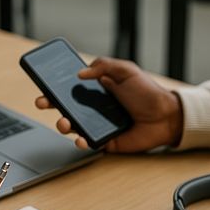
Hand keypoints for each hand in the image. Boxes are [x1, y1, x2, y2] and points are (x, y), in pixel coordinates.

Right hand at [36, 57, 183, 152]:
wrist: (166, 116)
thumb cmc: (148, 92)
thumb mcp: (126, 70)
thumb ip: (104, 66)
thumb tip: (80, 72)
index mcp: (96, 89)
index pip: (70, 87)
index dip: (55, 86)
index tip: (43, 84)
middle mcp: (94, 107)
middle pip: (65, 106)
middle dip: (50, 104)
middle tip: (43, 103)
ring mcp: (98, 124)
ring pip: (73, 126)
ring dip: (63, 124)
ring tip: (64, 122)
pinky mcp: (105, 141)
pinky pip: (88, 143)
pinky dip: (81, 142)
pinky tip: (80, 138)